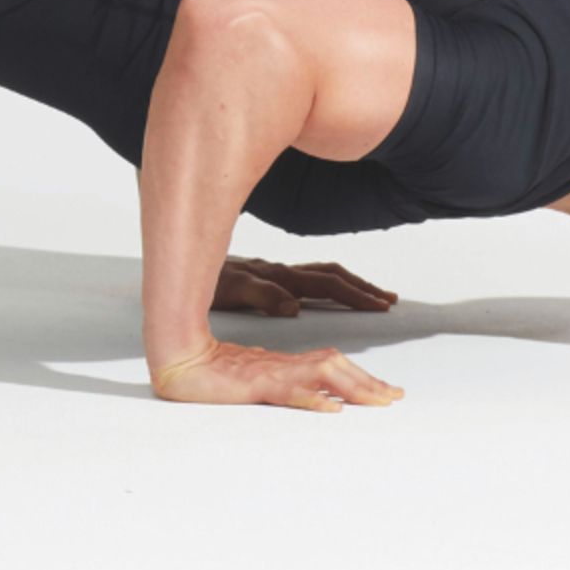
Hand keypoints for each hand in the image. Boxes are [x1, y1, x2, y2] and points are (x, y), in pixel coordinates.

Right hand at [148, 336, 403, 411]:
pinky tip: (330, 409)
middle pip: (335, 367)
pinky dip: (311, 399)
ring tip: (377, 401)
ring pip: (320, 375)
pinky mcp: (252, 384)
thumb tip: (319, 398)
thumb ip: (286, 385)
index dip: (363, 377)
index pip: (332, 365)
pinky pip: (286, 391)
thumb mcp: (257, 379)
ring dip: (352, 387)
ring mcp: (269, 373)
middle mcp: (283, 364)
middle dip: (368, 382)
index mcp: (284, 363)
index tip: (389, 391)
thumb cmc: (213, 372)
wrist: (178, 361)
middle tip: (396, 397)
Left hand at [213, 256, 396, 316]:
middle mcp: (283, 271)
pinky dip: (330, 282)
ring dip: (350, 283)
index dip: (356, 295)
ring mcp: (277, 272)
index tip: (381, 305)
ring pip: (323, 273)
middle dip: (363, 288)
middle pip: (333, 276)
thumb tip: (295, 306)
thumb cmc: (205, 283)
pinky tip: (333, 290)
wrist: (180, 263)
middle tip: (389, 301)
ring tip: (373, 294)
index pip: (328, 284)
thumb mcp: (231, 291)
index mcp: (281, 276)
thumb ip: (262, 295)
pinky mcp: (270, 277)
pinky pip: (310, 276)